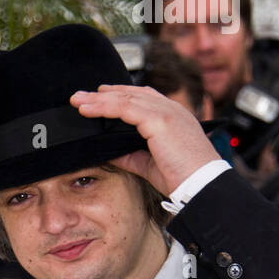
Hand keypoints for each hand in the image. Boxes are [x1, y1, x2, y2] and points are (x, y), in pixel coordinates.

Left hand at [69, 83, 218, 196]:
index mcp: (172, 116)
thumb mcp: (149, 164)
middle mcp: (170, 109)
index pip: (142, 98)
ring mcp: (166, 112)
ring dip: (98, 99)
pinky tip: (88, 110)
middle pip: (130, 94)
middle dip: (102, 94)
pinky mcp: (160, 120)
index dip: (118, 95)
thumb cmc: (182, 177)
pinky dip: (105, 107)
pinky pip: (125, 108)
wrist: (201, 184)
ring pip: (125, 99)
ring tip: (77, 101)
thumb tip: (108, 152)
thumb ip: (130, 155)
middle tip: (79, 96)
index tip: (98, 97)